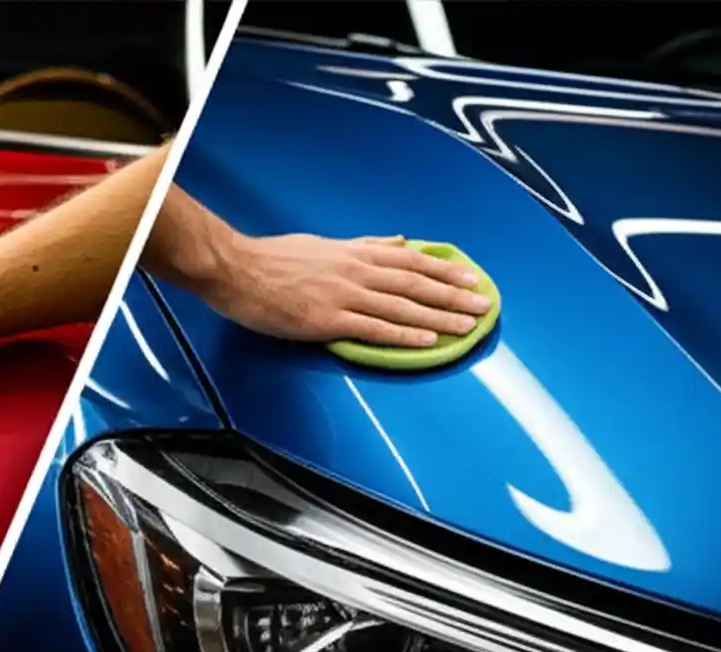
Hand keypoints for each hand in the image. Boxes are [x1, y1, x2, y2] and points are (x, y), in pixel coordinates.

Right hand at [200, 233, 490, 345]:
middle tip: (483, 306)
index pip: (411, 261)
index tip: (471, 279)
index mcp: (354, 253)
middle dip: (453, 295)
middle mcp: (355, 271)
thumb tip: (396, 240)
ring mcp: (343, 295)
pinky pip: (374, 327)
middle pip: (415, 283)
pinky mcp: (328, 319)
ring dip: (439, 317)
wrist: (236, 269)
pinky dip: (404, 334)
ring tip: (467, 326)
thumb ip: (362, 245)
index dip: (445, 271)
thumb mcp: (323, 243)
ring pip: (402, 306)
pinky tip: (427, 341)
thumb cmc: (273, 258)